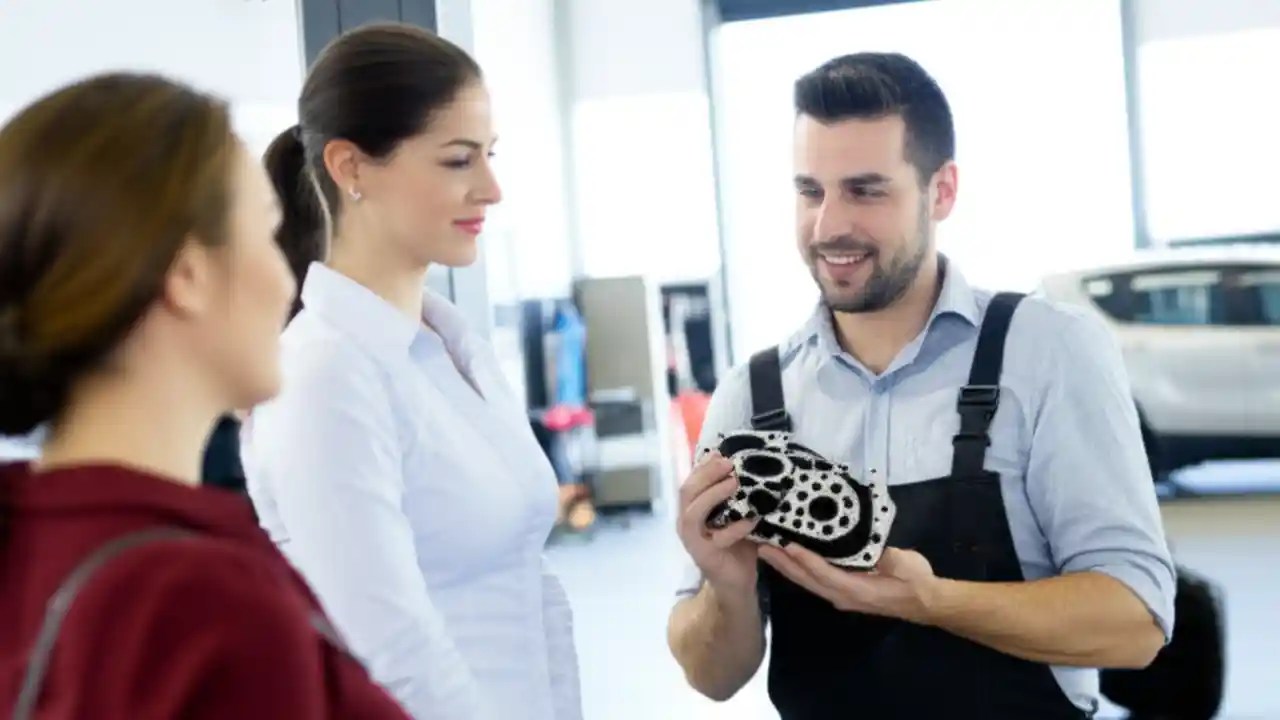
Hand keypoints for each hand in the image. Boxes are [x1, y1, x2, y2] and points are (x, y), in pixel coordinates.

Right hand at [676, 452, 760, 594]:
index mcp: (692, 509)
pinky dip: (736, 527)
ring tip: (733, 482)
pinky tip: (752, 519)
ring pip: (693, 512)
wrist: (736, 583)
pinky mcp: (705, 556)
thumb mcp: (735, 515)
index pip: (691, 481)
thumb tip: (743, 467)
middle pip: (687, 491)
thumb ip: (735, 496)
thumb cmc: (737, 546)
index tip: (721, 452)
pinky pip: (718, 537)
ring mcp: (693, 540)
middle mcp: (687, 522)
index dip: (703, 465)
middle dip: (706, 473)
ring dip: (713, 494)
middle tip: (728, 463)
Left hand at [759, 543, 940, 624]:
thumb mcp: (904, 564)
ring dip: (788, 568)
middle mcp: (844, 596)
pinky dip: (800, 570)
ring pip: (809, 582)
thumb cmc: (916, 580)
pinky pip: (816, 581)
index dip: (806, 560)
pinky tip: (789, 559)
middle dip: (784, 564)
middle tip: (762, 546)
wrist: (926, 601)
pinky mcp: (844, 591)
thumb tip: (870, 545)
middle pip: (808, 580)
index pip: (826, 574)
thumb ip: (886, 557)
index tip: (788, 546)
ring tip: (767, 551)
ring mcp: (842, 596)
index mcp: (858, 590)